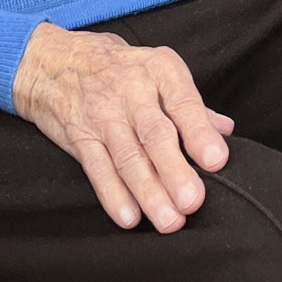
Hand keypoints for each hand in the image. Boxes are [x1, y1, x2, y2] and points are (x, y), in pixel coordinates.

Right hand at [12, 23, 233, 232]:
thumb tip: (226, 131)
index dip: (200, 133)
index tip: (216, 160)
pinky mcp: (79, 136)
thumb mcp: (159, 71)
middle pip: (155, 134)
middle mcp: (132, 90)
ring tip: (169, 220)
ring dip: (148, 192)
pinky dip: (112, 195)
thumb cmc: (121, 69)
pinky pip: (97, 168)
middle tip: (192, 201)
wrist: (56, 60)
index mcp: (160, 70)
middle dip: (173, 170)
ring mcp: (103, 115)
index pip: (184, 102)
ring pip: (128, 158)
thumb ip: (193, 106)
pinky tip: (129, 217)